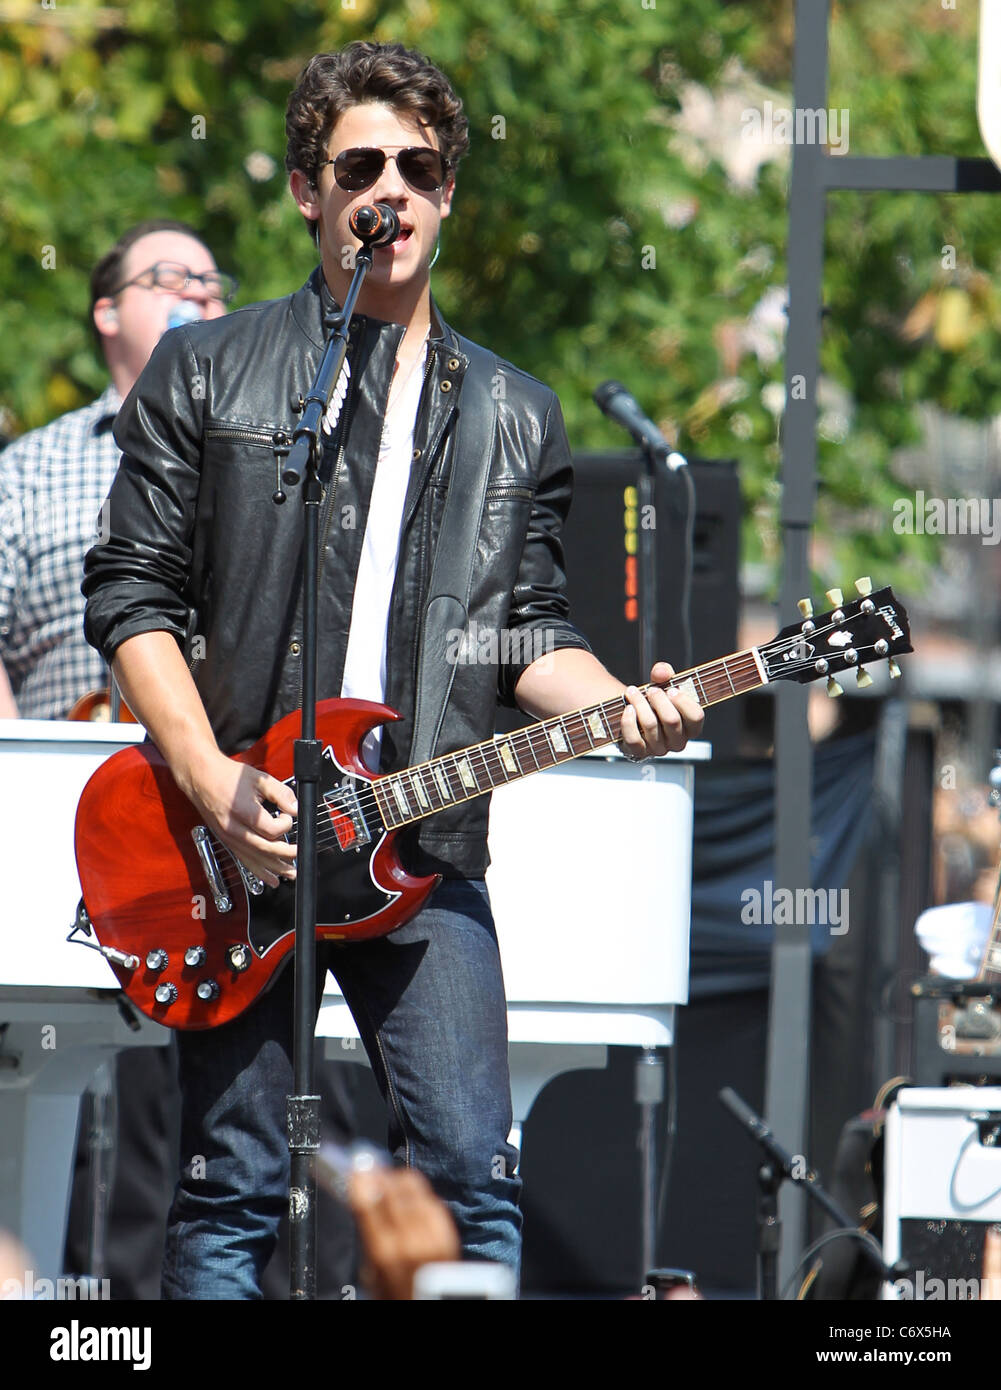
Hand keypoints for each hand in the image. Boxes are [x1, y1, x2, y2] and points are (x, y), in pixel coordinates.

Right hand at [183, 750, 297, 887]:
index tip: (288, 815)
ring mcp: (228, 838)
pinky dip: (259, 871)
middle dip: (286, 854)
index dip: (286, 824)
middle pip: (264, 849)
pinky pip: (244, 860)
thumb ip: (280, 793)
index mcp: (243, 811)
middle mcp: (234, 828)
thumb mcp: (259, 778)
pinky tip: (270, 878)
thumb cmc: (228, 777)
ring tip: (291, 874)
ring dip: (275, 868)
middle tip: (299, 854)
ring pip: (255, 859)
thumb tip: (295, 808)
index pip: (271, 829)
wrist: (202, 778)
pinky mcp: (226, 841)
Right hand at [348, 1167, 460, 1300]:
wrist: (433, 1305)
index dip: (361, 1181)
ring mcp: (431, 1235)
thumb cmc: (399, 1294)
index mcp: (384, 1253)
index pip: (369, 1205)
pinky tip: (412, 1194)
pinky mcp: (448, 1233)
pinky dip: (418, 1193)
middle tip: (370, 1166)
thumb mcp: (372, 1275)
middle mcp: (409, 1240)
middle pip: (391, 1191)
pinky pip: (431, 1201)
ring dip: (398, 1179)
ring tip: (389, 1177)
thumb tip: (365, 1205)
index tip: (356, 1168)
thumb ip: (369, 1241)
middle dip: (378, 1174)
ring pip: (413, 1190)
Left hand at [619, 660, 703, 760]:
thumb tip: (661, 672)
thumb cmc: (654, 702)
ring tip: (633, 692)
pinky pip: (634, 739)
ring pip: (651, 726)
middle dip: (659, 700)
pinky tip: (627, 708)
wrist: (634, 716)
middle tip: (651, 689)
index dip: (683, 701)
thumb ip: (665, 673)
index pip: (696, 717)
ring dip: (640, 704)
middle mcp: (677, 742)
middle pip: (672, 720)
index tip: (671, 689)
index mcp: (690, 727)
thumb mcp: (663, 685)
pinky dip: (628, 721)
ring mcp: (658, 749)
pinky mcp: (638, 752)